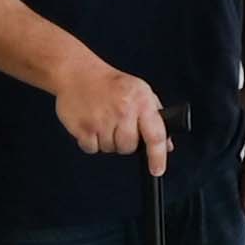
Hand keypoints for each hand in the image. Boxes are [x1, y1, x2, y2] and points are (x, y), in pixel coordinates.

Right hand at [55, 58, 170, 174]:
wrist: (78, 73)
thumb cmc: (112, 84)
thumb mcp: (141, 93)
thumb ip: (156, 118)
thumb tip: (167, 145)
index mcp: (141, 103)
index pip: (155, 135)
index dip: (158, 157)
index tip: (157, 170)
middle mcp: (123, 112)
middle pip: (129, 147)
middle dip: (126, 143)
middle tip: (119, 127)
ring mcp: (101, 121)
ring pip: (110, 149)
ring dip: (108, 142)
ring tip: (104, 121)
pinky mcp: (82, 128)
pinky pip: (92, 149)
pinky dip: (91, 142)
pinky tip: (92, 125)